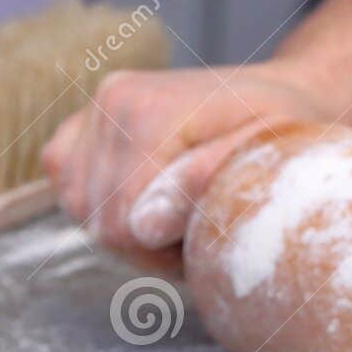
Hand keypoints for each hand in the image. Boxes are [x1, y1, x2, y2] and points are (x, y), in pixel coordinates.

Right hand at [41, 57, 351, 265]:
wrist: (284, 95)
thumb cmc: (286, 133)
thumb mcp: (266, 157)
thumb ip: (203, 185)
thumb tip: (144, 224)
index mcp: (149, 112)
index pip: (122, 223)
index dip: (161, 255)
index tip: (205, 246)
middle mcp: (112, 101)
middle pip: (100, 220)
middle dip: (147, 245)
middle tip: (197, 233)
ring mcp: (95, 106)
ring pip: (79, 206)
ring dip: (126, 227)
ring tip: (177, 215)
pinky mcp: (86, 118)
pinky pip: (65, 179)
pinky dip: (100, 202)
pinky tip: (144, 198)